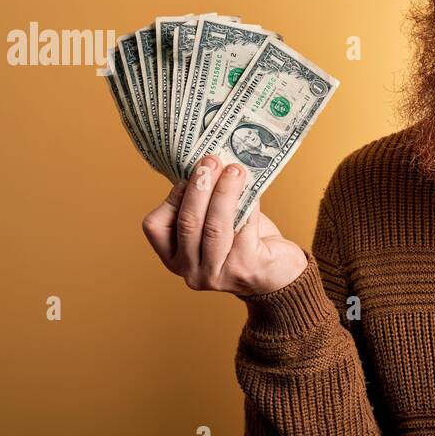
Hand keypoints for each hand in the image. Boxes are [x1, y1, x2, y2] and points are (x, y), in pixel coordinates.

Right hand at [141, 155, 308, 295]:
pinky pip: (243, 229)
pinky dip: (248, 205)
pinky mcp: (244, 269)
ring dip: (224, 192)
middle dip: (200, 187)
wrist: (278, 271)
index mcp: (174, 258)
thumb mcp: (212, 224)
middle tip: (211, 160)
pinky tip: (253, 191)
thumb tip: (204, 166)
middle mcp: (190, 272)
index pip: (156, 226)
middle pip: (187, 223)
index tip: (192, 173)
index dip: (173, 197)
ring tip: (234, 170)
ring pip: (214, 227)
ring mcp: (216, 275)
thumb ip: (202, 204)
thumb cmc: (243, 242)